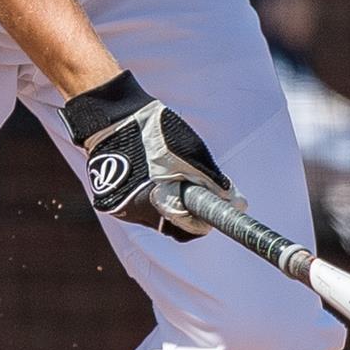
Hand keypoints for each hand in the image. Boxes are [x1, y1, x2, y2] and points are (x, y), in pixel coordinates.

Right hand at [62, 69, 237, 240]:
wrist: (114, 119)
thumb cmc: (156, 133)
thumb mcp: (192, 154)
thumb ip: (213, 182)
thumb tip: (238, 202)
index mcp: (160, 202)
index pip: (191, 229)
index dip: (204, 219)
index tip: (211, 206)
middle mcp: (138, 213)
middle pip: (172, 226)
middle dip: (185, 211)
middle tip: (191, 187)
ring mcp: (122, 209)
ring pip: (155, 217)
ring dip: (167, 203)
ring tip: (167, 175)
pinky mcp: (111, 202)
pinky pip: (138, 207)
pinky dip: (149, 196)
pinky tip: (150, 175)